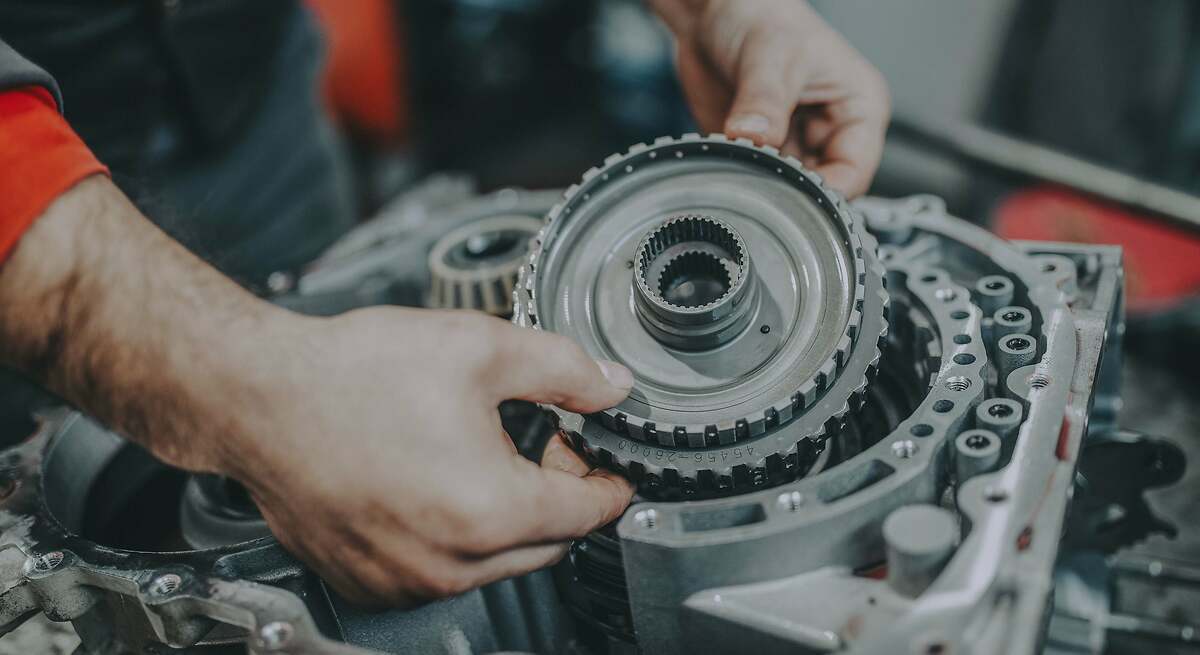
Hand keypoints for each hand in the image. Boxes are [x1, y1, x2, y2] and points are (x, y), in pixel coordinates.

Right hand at [0, 177, 633, 606]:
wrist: (257, 397)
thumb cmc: (353, 375)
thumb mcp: (480, 348)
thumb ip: (563, 370)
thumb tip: (611, 388)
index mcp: (488, 511)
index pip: (589, 513)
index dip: (606, 478)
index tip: (604, 460)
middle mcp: (449, 564)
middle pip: (549, 543)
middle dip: (556, 495)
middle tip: (536, 439)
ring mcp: (404, 582)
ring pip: (497, 564)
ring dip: (508, 519)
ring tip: (476, 455)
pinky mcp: (369, 584)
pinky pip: (442, 573)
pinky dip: (455, 539)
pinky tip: (432, 483)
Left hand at [653, 0, 890, 196]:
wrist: (712, 12)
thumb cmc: (759, 15)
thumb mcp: (768, 56)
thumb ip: (764, 101)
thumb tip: (757, 137)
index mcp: (858, 107)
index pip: (856, 171)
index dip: (827, 191)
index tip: (792, 196)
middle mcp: (831, 130)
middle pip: (822, 189)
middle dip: (791, 192)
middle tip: (759, 182)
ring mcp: (794, 144)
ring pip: (787, 192)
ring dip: (763, 188)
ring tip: (741, 168)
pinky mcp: (760, 153)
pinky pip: (755, 184)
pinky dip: (741, 182)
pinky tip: (727, 164)